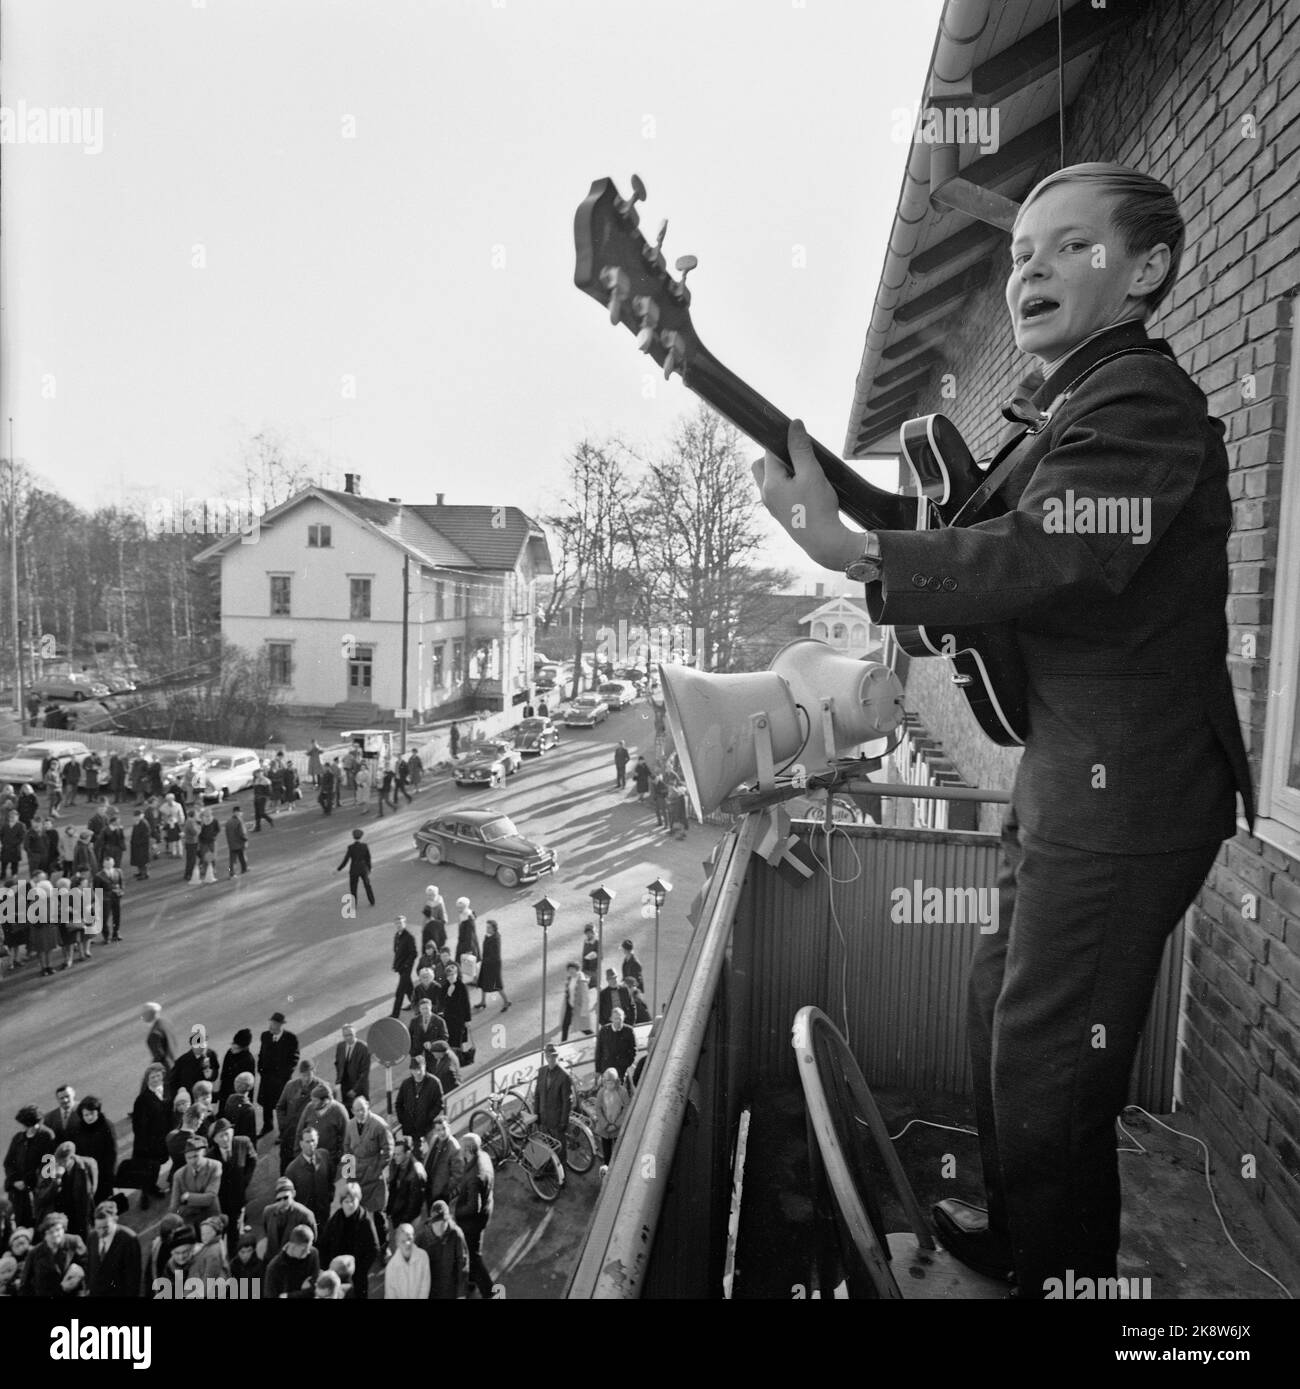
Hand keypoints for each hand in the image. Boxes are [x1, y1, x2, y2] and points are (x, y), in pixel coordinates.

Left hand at [750, 419, 862, 570]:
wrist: (824, 542)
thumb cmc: (818, 508)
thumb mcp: (811, 473)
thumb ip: (800, 448)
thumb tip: (794, 424)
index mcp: (770, 483)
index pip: (768, 452)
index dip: (783, 442)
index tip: (798, 441)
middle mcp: (766, 494)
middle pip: (761, 465)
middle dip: (777, 457)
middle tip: (799, 460)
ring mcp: (772, 505)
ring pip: (770, 479)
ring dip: (784, 471)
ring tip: (805, 474)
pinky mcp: (780, 513)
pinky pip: (778, 491)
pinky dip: (788, 484)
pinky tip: (806, 488)